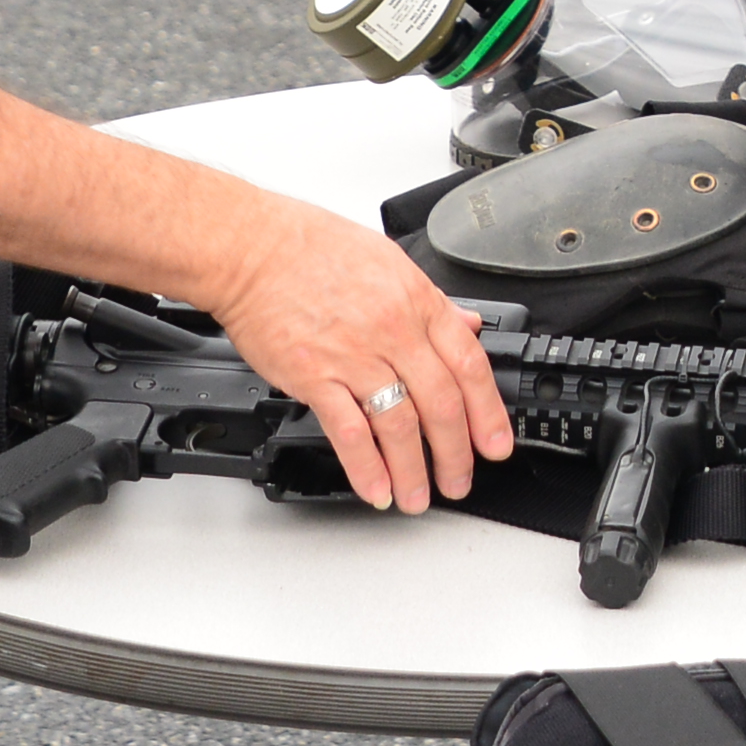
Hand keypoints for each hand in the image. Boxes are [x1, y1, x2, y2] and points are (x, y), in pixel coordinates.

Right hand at [197, 193, 515, 512]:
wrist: (250, 249)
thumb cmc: (311, 248)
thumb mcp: (389, 261)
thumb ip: (431, 301)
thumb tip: (467, 326)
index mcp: (417, 302)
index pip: (469, 365)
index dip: (488, 413)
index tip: (495, 444)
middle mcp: (393, 330)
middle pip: (441, 404)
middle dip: (456, 454)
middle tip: (458, 481)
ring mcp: (354, 356)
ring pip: (400, 425)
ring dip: (413, 471)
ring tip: (417, 498)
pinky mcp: (314, 376)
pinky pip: (349, 431)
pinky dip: (367, 467)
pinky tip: (376, 488)